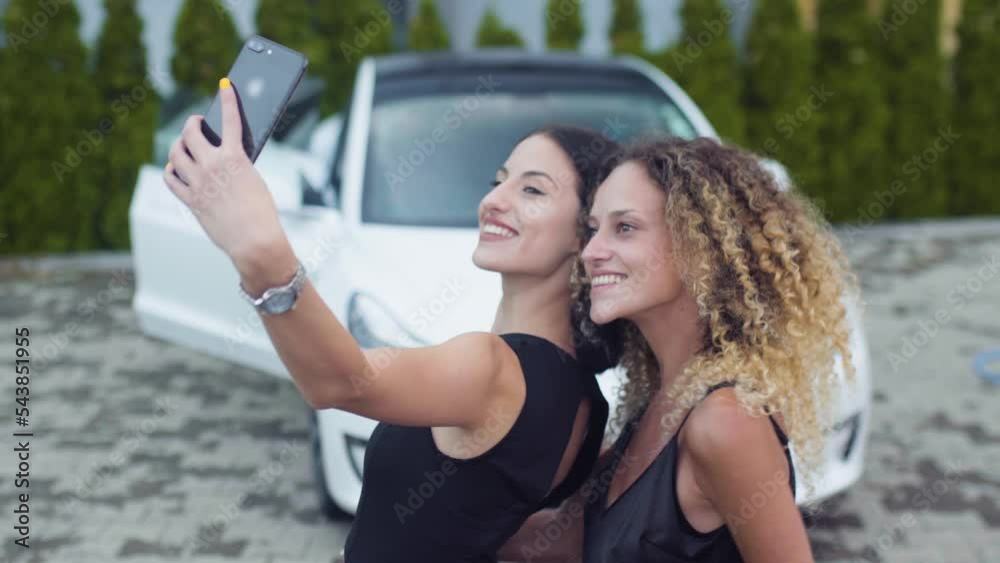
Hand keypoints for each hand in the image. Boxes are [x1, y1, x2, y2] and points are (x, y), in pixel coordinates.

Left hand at [163, 77, 287, 268]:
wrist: (254, 241)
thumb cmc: (261, 212)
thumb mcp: (253, 180)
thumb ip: (236, 164)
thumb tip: (222, 156)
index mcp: (235, 158)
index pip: (230, 120)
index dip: (228, 99)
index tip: (225, 84)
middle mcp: (213, 166)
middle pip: (191, 134)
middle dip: (192, 124)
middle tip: (196, 123)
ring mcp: (198, 182)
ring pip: (176, 153)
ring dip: (179, 145)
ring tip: (184, 144)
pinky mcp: (190, 199)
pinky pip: (170, 178)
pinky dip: (170, 169)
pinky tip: (175, 168)